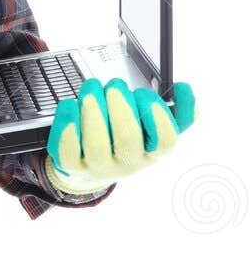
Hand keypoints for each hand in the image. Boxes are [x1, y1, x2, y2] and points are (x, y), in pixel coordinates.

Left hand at [43, 77, 196, 196]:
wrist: (89, 165)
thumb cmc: (124, 138)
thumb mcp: (152, 128)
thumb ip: (177, 111)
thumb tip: (184, 89)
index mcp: (152, 152)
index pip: (166, 140)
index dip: (157, 115)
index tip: (145, 93)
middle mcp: (127, 163)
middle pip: (128, 138)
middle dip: (120, 105)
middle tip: (114, 86)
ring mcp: (98, 166)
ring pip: (97, 143)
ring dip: (94, 109)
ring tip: (91, 88)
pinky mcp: (71, 165)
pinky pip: (67, 148)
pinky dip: (68, 122)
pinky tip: (70, 104)